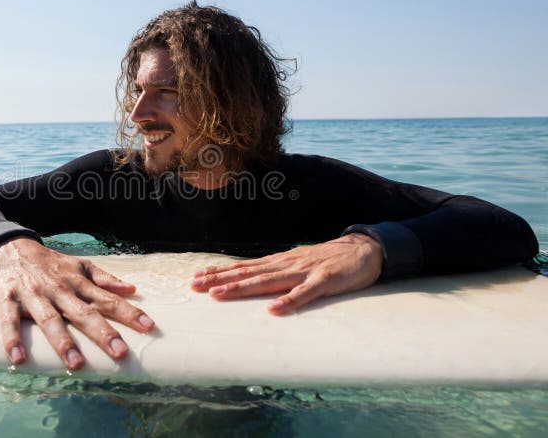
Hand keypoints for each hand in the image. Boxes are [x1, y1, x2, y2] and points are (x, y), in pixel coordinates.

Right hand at [0, 237, 154, 368]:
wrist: (11, 248)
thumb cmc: (51, 264)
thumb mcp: (79, 265)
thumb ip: (104, 278)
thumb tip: (131, 288)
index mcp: (78, 283)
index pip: (107, 299)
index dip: (128, 312)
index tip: (149, 326)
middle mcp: (58, 289)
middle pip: (83, 313)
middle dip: (102, 332)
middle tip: (120, 352)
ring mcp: (33, 294)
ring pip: (49, 319)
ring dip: (63, 341)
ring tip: (76, 364)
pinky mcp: (5, 298)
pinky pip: (8, 321)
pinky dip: (12, 339)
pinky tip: (19, 359)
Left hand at [190, 233, 382, 313]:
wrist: (363, 248)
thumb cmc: (327, 260)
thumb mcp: (297, 264)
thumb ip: (276, 272)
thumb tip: (252, 279)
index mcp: (279, 262)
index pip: (243, 267)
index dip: (220, 271)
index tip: (195, 276)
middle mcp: (286, 264)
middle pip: (248, 273)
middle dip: (220, 279)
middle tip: (195, 286)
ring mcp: (304, 271)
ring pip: (268, 281)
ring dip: (242, 288)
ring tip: (219, 294)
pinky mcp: (324, 280)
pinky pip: (305, 293)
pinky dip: (289, 300)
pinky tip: (273, 309)